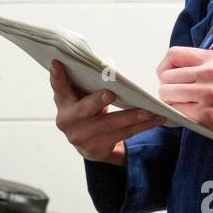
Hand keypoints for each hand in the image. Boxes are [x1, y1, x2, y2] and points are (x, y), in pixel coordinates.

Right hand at [49, 59, 166, 164]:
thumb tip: (106, 66)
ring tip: (152, 111)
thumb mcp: (82, 95)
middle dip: (98, 101)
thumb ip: (86, 82)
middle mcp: (68, 120)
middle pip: (84, 109)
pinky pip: (122, 135)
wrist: (86, 143)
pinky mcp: (96, 149)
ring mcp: (81, 137)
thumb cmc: (87, 109)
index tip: (58, 63)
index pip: (58, 86)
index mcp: (63, 102)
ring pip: (110, 125)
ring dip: (133, 117)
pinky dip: (140, 127)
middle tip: (111, 93)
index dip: (57, 76)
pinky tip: (154, 119)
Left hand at [155, 46, 212, 152]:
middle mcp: (210, 72)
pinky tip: (187, 117)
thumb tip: (173, 72)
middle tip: (176, 97)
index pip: (174, 55)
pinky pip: (177, 112)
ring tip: (183, 107)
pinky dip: (177, 116)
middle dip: (167, 88)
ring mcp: (208, 94)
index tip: (166, 77)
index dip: (164, 67)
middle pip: (166, 76)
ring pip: (167, 94)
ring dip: (171, 103)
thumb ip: (202, 67)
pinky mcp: (207, 115)